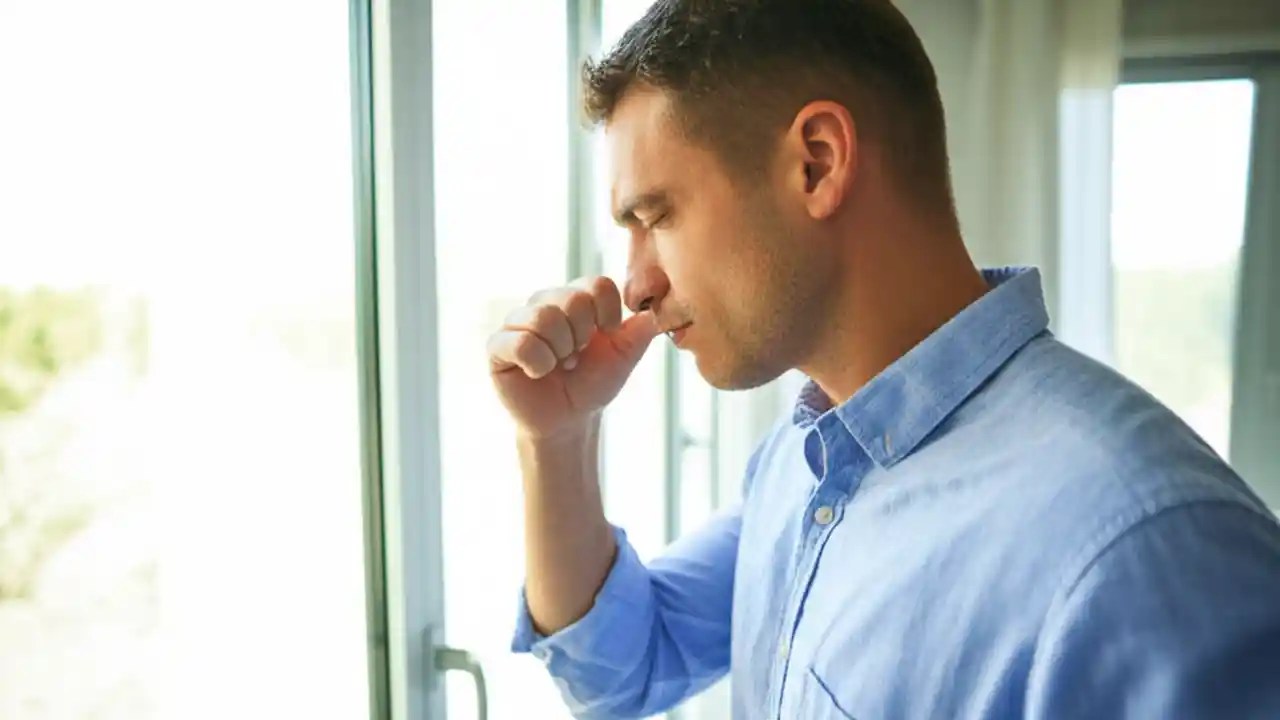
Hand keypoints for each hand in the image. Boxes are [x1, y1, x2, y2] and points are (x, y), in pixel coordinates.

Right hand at [487, 276, 660, 439]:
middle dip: (583, 335)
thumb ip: (640, 334)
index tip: (608, 334)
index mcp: (575, 299)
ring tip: (559, 365)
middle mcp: (544, 303)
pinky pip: (521, 342)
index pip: (596, 284)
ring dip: (561, 351)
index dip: (608, 312)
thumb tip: (652, 312)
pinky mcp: (498, 346)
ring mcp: (518, 322)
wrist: (567, 420)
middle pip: (571, 299)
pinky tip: (538, 373)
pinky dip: (538, 363)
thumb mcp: (623, 359)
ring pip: (544, 318)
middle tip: (577, 356)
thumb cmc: (592, 384)